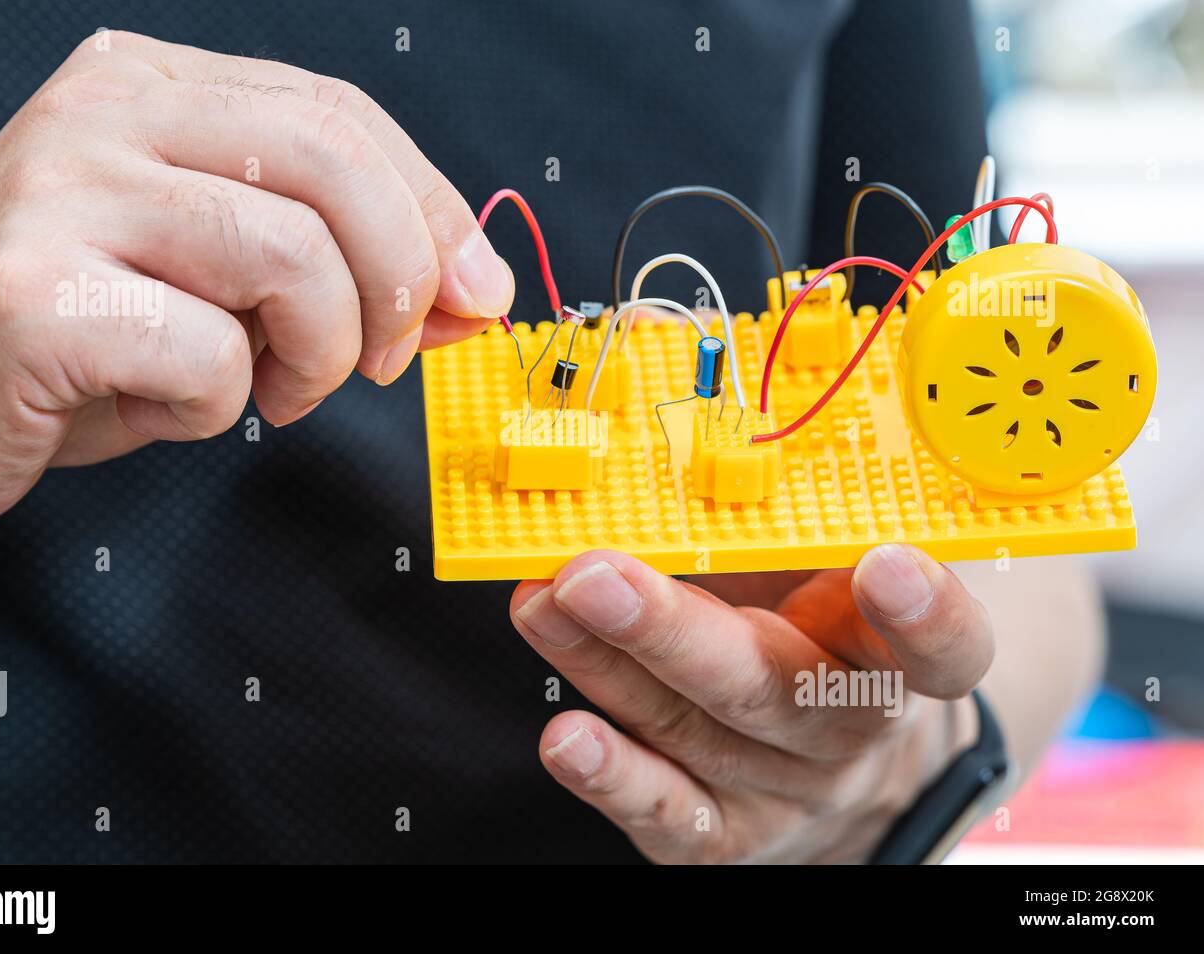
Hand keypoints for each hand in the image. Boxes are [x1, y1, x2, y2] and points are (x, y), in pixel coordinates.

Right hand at [0, 31, 511, 526]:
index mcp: (148, 87)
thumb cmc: (69, 334)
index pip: (339, 115)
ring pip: (290, 255)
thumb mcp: (212, 273)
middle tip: (381, 357)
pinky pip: (211, 355)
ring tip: (273, 391)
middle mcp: (102, 116)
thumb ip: (328, 260)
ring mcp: (61, 196)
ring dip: (316, 353)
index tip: (476, 292)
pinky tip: (167, 405)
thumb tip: (467, 290)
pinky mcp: (33, 295)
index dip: (431, 208)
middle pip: (331, 161)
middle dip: (399, 276)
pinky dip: (222, 407)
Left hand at [509, 543, 994, 862]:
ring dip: (606, 669)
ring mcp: (786, 790)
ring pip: (694, 732)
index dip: (925, 613)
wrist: (845, 771)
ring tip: (542, 607)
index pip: (944, 648)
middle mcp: (850, 731)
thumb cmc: (820, 635)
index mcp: (896, 655)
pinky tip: (566, 738)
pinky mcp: (727, 836)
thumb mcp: (822, 565)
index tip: (887, 564)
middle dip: (672, 630)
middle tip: (595, 576)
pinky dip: (614, 777)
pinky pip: (671, 813)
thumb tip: (662, 401)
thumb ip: (772, 508)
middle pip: (775, 690)